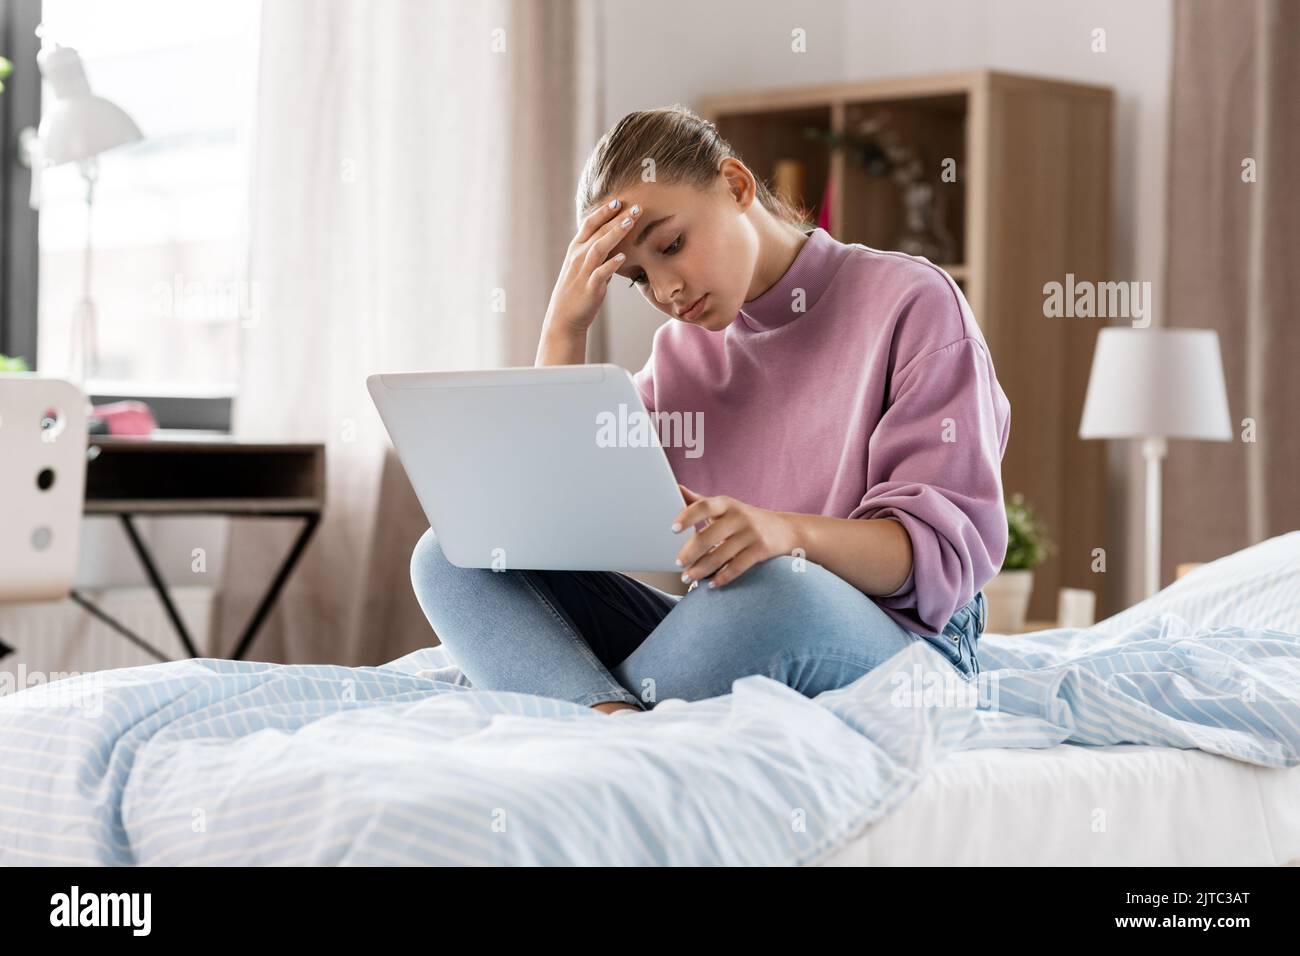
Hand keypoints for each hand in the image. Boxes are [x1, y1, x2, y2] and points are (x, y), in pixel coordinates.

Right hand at [543, 197, 641, 335]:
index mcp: (575, 249)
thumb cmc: (577, 290)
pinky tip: (623, 256)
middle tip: (636, 207)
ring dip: (615, 233)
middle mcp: (577, 257)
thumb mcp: (584, 267)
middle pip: (598, 232)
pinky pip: (601, 273)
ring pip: (599, 247)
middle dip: (617, 217)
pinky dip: (611, 264)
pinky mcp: (590, 287)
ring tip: (631, 222)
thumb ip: (598, 255)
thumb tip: (615, 245)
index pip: (590, 224)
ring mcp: (583, 271)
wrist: (564, 317)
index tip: (618, 200)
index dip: (604, 211)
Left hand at [672, 485, 798, 588]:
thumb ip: (700, 501)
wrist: (786, 529)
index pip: (704, 507)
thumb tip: (675, 487)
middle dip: (690, 552)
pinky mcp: (761, 550)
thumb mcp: (726, 506)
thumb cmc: (745, 518)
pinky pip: (738, 567)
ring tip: (688, 578)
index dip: (687, 517)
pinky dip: (722, 577)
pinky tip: (711, 584)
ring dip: (701, 570)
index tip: (672, 529)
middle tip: (678, 563)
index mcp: (726, 504)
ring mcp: (751, 533)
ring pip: (721, 555)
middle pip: (709, 536)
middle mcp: (739, 516)